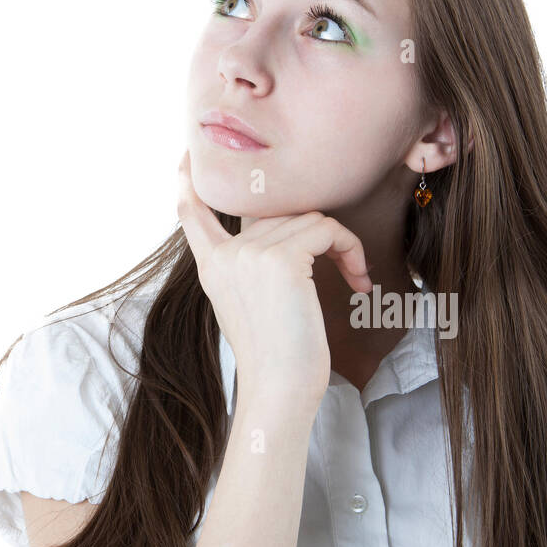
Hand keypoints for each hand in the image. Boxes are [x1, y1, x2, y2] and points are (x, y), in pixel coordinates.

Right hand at [177, 148, 371, 409]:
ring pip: (307, 217)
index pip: (192, 210)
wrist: (281, 390)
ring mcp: (249, 254)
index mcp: (211, 266)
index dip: (189, 179)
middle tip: (348, 266)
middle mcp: (224, 254)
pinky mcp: (280, 259)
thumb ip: (254, 262)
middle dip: (317, 231)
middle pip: (277, 209)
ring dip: (341, 243)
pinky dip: (351, 249)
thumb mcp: (251, 302)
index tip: (188, 155)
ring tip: (354, 278)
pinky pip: (327, 229)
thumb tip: (285, 225)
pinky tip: (358, 280)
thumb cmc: (278, 356)